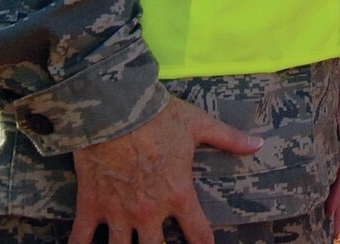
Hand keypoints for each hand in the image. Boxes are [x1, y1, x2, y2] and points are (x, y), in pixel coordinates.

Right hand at [70, 96, 261, 243]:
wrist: (113, 109)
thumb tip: (258, 144)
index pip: (198, 233)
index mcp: (178, 195)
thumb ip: (229, 139)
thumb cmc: (158, 116)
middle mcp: (149, 211)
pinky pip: (81, 239)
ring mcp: (118, 212)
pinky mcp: (91, 206)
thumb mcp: (198, 125)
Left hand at [325, 40, 339, 218]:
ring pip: (339, 163)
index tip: (331, 213)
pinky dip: (330, 170)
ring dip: (333, 188)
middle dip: (337, 199)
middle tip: (328, 227)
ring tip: (325, 214)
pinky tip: (321, 180)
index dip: (339, 189)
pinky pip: (333, 151)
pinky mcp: (337, 119)